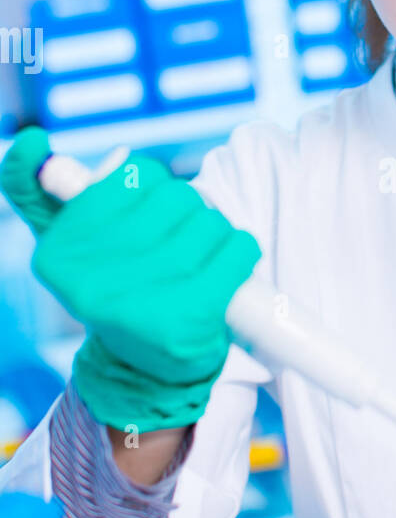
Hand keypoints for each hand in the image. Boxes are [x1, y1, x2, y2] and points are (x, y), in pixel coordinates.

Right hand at [0, 127, 260, 431]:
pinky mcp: (191, 317)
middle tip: (175, 245)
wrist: (145, 372)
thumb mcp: (69, 243)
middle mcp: (94, 279)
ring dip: (213, 235)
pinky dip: (239, 252)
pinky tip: (223, 272)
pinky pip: (236, 248)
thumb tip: (33, 145)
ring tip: (196, 263)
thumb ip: (37, 191)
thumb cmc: (113, 288)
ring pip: (208, 221)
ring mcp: (144, 300)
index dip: (151, 189)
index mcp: (58, 255)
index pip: (133, 175)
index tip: (143, 222)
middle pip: (174, 196)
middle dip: (184, 213)